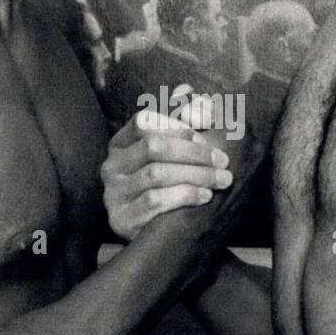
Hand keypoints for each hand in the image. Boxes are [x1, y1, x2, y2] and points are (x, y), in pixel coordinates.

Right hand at [102, 101, 233, 240]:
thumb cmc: (168, 189)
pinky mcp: (120, 219)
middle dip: (194, 152)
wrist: (154, 242)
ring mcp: (113, 194)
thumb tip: (188, 92)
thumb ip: (179, 122)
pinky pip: (154, 202)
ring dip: (196, 174)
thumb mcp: (172, 155)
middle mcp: (111, 167)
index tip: (206, 134)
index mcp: (120, 144)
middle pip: (153, 147)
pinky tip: (205, 196)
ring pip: (156, 174)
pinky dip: (184, 195)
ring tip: (222, 179)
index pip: (144, 121)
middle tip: (224, 160)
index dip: (178, 125)